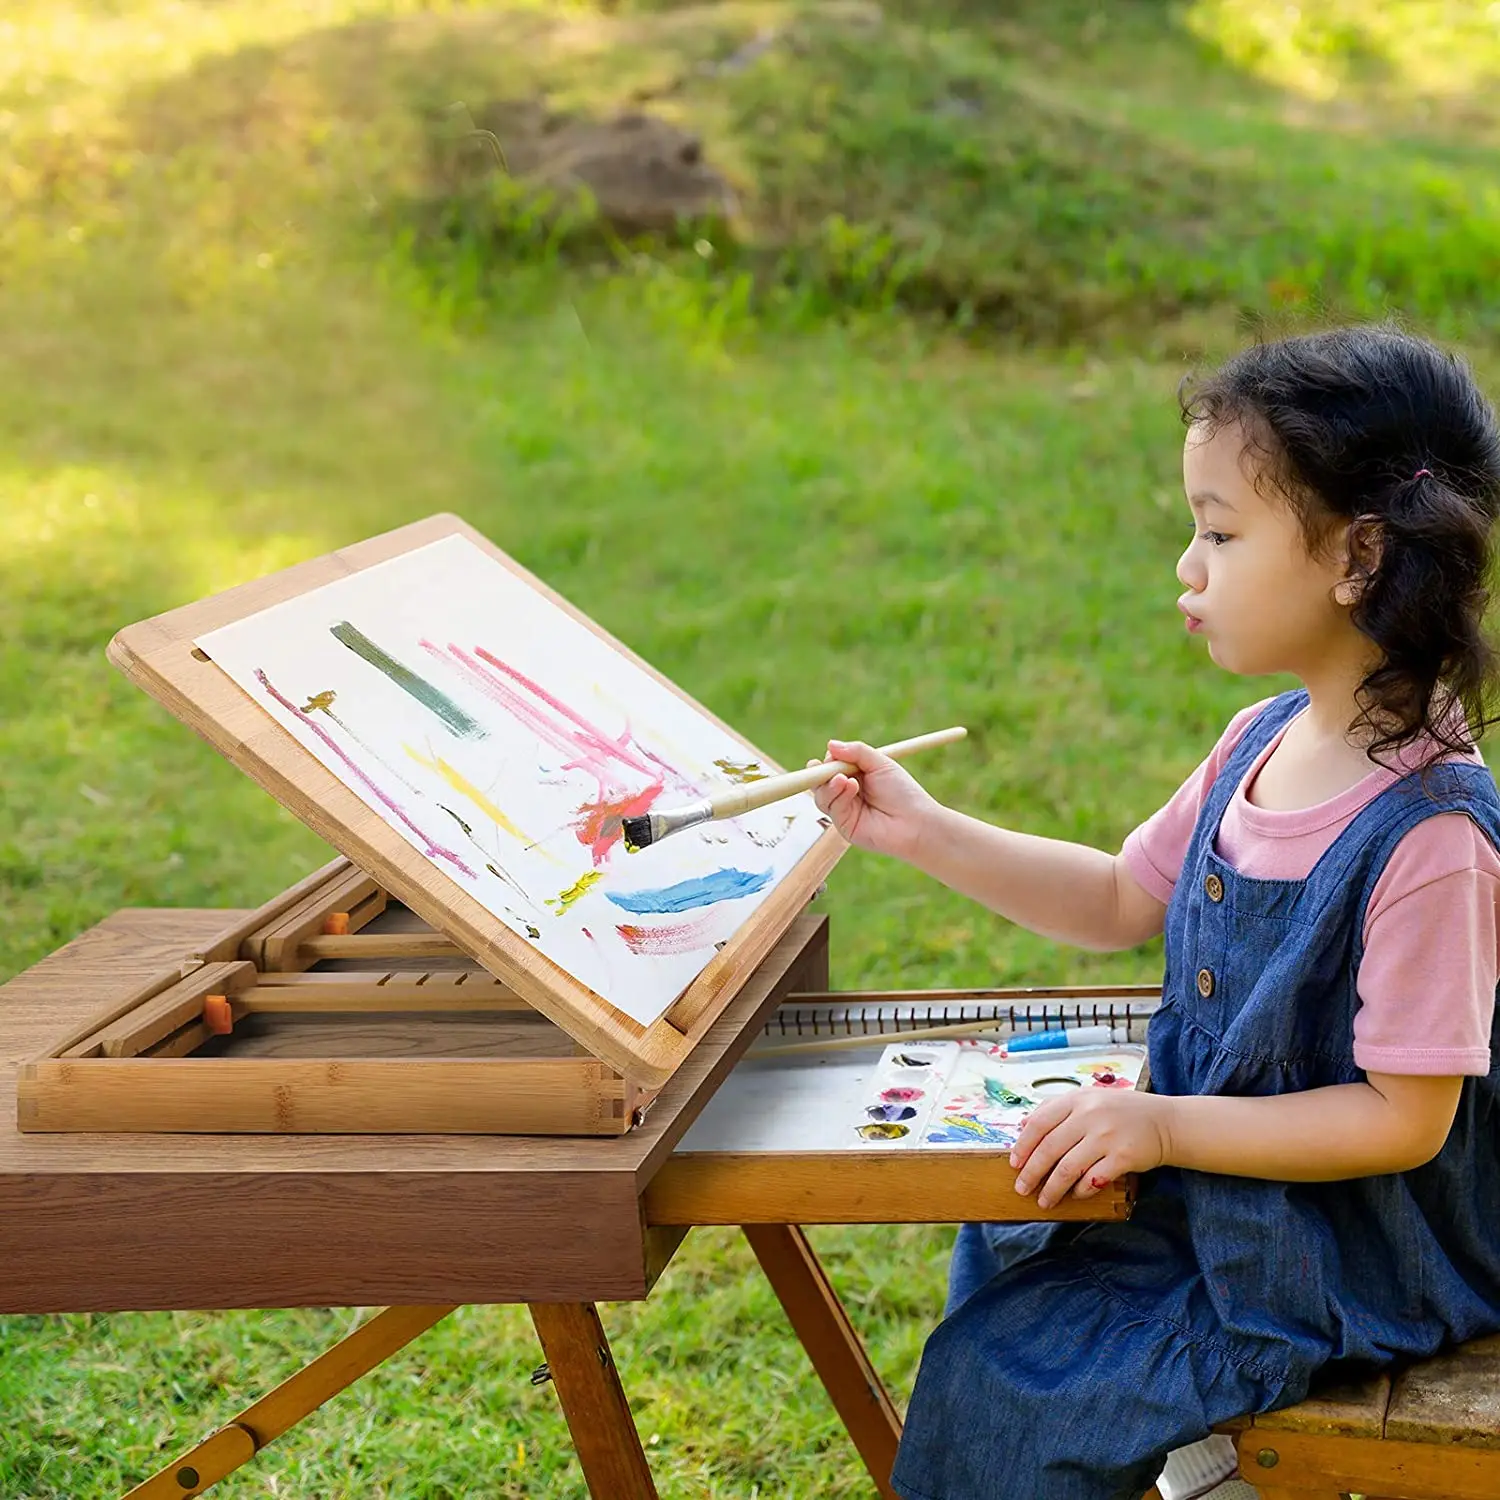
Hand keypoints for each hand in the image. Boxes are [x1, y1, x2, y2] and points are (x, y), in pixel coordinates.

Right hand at [810, 739, 940, 861]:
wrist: (914, 822)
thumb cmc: (902, 792)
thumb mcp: (880, 763)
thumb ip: (856, 751)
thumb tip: (830, 744)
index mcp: (856, 776)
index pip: (832, 766)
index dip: (828, 761)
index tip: (831, 754)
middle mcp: (847, 793)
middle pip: (820, 782)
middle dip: (818, 773)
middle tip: (819, 766)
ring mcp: (845, 810)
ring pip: (821, 795)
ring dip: (829, 784)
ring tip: (843, 778)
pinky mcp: (843, 824)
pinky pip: (831, 807)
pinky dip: (838, 794)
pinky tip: (851, 787)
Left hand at [1009, 1089, 1172, 1208]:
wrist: (1165, 1122)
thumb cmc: (1122, 1112)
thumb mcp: (1089, 1099)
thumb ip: (1057, 1109)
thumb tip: (1023, 1125)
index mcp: (1077, 1100)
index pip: (1039, 1123)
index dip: (1023, 1145)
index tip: (1014, 1163)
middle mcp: (1090, 1115)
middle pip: (1050, 1148)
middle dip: (1032, 1173)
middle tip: (1021, 1188)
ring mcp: (1107, 1136)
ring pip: (1068, 1168)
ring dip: (1052, 1188)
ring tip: (1044, 1201)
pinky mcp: (1123, 1157)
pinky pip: (1093, 1180)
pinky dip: (1080, 1191)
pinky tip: (1075, 1195)